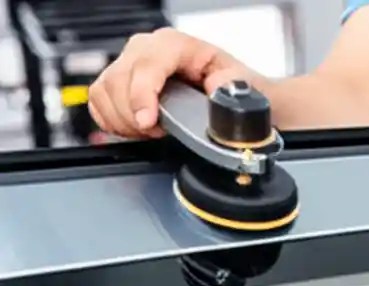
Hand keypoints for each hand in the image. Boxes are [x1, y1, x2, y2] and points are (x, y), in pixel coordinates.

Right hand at [89, 28, 259, 139]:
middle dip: (134, 116)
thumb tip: (219, 87)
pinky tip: (136, 129)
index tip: (148, 122)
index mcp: (176, 44)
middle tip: (158, 132)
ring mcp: (129, 64)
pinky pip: (97, 102)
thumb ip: (233, 84)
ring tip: (151, 130)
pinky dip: (111, 122)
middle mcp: (147, 49)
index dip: (142, 95)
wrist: (230, 95)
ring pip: (104, 91)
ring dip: (123, 121)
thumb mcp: (245, 83)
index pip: (147, 64)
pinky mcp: (118, 82)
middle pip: (118, 80)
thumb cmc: (234, 87)